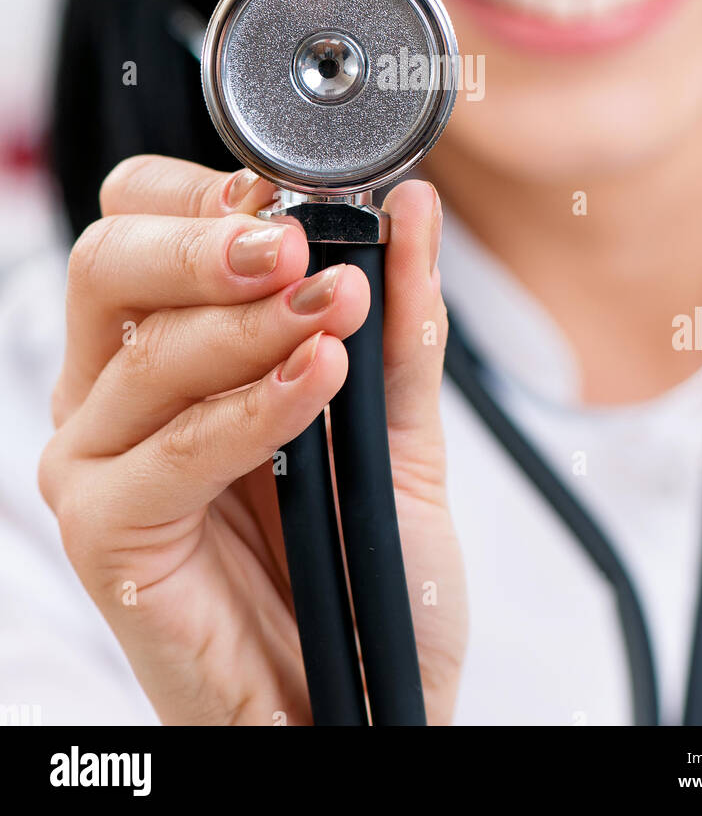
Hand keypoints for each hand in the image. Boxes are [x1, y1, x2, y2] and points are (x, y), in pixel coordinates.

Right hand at [39, 155, 467, 725]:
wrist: (362, 699)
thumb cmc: (359, 566)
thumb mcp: (397, 429)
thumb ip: (400, 322)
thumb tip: (411, 211)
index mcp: (165, 347)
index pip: (140, 223)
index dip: (202, 195)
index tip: (286, 195)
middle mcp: (114, 393)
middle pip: (111, 263)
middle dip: (208, 240)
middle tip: (293, 243)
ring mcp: (98, 462)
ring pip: (148, 353)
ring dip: (252, 322)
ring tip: (338, 311)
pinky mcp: (105, 534)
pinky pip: (170, 451)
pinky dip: (251, 409)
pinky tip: (316, 380)